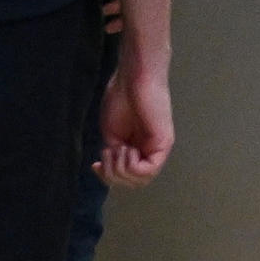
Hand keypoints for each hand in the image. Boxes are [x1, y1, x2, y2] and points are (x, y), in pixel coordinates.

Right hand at [96, 55, 173, 187]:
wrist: (132, 77)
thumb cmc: (120, 97)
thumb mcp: (111, 134)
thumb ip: (114, 155)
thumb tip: (112, 174)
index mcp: (136, 149)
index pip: (126, 178)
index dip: (108, 177)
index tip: (95, 165)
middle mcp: (149, 151)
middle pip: (133, 183)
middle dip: (113, 176)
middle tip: (107, 154)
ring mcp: (158, 148)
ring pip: (141, 180)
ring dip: (121, 170)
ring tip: (117, 149)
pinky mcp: (164, 143)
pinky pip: (149, 170)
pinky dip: (131, 165)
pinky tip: (126, 149)